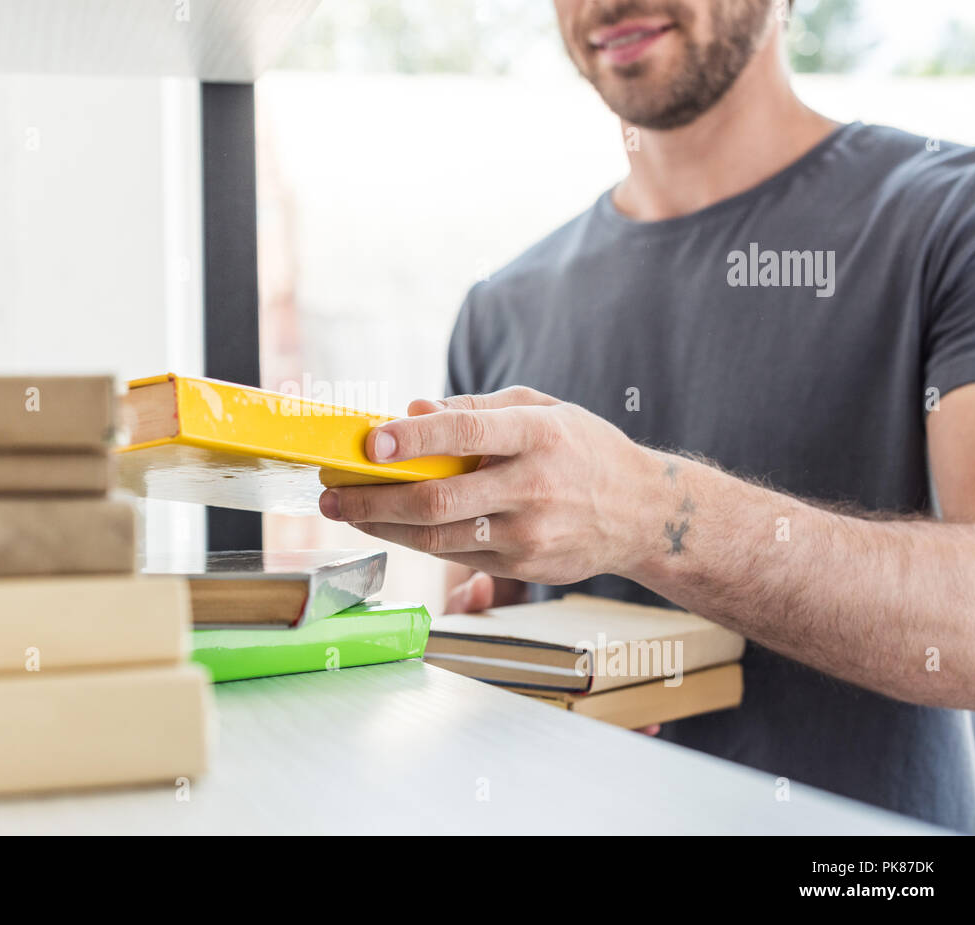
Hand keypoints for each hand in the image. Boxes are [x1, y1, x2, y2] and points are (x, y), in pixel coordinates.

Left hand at [318, 387, 665, 586]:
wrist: (642, 513)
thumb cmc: (582, 450)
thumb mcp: (540, 409)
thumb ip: (475, 407)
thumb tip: (409, 413)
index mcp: (539, 435)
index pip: (466, 433)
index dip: (413, 440)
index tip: (370, 441)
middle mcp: (534, 488)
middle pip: (438, 500)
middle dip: (373, 499)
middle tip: (332, 492)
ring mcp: (528, 535)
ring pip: (437, 537)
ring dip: (381, 525)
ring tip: (345, 510)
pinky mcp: (524, 567)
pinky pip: (455, 555)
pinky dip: (415, 540)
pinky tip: (389, 526)